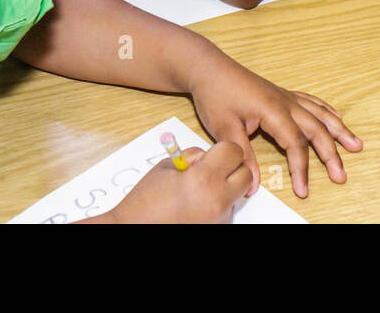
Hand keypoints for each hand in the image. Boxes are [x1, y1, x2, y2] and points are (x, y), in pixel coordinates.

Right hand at [108, 141, 249, 222]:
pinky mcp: (218, 229)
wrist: (134, 229)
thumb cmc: (145, 201)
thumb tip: (209, 155)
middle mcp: (217, 200)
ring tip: (199, 192)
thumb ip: (193, 157)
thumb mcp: (167, 167)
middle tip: (213, 169)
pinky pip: (227, 211)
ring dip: (226, 188)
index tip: (215, 153)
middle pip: (245, 174)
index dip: (224, 150)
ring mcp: (219, 219)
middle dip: (232, 168)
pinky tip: (197, 207)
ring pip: (237, 194)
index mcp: (204, 178)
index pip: (234, 152)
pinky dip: (218, 205)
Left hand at [188, 50, 361, 197]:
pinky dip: (327, 111)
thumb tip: (254, 184)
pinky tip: (338, 117)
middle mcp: (286, 102)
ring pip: (320, 115)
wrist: (210, 69)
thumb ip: (243, 157)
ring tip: (356, 145)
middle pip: (316, 130)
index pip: (296, 145)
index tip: (304, 190)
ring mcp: (286, 97)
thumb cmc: (216, 95)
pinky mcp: (283, 94)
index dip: (301, 169)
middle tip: (341, 176)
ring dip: (339, 131)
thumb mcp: (224, 130)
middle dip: (331, 155)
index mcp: (274, 111)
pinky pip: (312, 102)